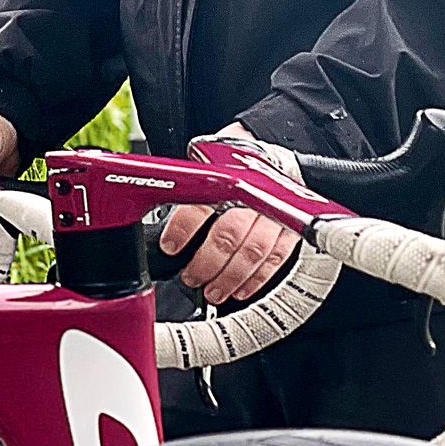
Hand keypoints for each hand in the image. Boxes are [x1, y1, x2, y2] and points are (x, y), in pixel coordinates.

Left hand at [158, 122, 297, 305]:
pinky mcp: (291, 227)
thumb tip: (153, 199)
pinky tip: (240, 289)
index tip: (170, 247)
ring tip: (213, 291)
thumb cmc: (236, 161)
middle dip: (207, 262)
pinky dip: (257, 278)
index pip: (204, 200)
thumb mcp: (209, 160)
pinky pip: (276, 258)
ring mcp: (278, 211)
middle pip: (230, 232)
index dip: (184, 227)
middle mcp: (257, 192)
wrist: (271, 154)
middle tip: (191, 276)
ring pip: (254, 250)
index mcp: (230, 173)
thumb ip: (189, 181)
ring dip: (230, 276)